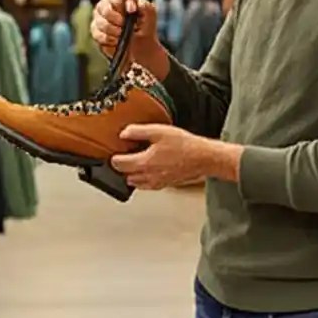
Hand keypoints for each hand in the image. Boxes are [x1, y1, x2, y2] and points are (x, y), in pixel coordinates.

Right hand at [92, 0, 167, 77]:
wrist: (142, 47)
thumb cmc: (145, 27)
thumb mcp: (150, 14)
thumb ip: (143, 5)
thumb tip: (130, 6)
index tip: (133, 9)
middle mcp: (108, 3)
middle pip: (105, 5)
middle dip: (116, 17)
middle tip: (124, 24)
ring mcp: (99, 16)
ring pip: (100, 20)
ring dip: (113, 30)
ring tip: (122, 34)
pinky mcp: (95, 30)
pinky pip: (97, 33)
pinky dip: (109, 38)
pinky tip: (116, 41)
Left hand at [111, 124, 241, 189]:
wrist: (203, 158)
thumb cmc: (184, 145)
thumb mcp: (158, 131)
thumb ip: (137, 132)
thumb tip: (123, 134)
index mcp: (143, 163)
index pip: (118, 164)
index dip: (114, 156)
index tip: (115, 151)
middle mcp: (148, 176)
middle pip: (125, 175)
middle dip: (122, 166)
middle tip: (125, 155)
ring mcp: (156, 183)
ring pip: (135, 182)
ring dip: (132, 173)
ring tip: (138, 161)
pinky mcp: (165, 185)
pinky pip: (147, 185)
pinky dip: (144, 179)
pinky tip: (151, 168)